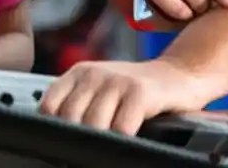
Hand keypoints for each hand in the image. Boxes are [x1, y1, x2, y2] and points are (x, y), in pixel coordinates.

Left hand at [39, 58, 215, 134]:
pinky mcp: (140, 92)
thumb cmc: (136, 90)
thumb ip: (79, 106)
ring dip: (99, 143)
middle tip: (84, 155)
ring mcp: (117, 81)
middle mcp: (94, 73)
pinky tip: (126, 143)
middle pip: (70, 119)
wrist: (179, 74)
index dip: (53, 130)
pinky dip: (122, 141)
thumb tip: (56, 139)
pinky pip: (122, 127)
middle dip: (76, 141)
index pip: (49, 107)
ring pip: (93, 125)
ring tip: (104, 151)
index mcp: (79, 72)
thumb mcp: (101, 89)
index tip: (63, 145)